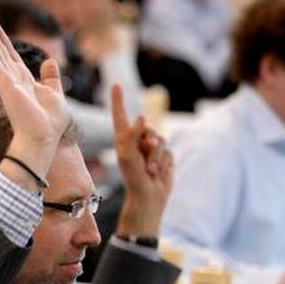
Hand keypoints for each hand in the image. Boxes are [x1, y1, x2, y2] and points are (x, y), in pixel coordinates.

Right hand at [0, 8, 69, 184]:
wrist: (44, 139)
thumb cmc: (49, 123)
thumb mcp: (55, 94)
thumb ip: (51, 77)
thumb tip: (50, 60)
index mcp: (23, 80)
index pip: (9, 54)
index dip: (1, 37)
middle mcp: (11, 78)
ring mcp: (5, 80)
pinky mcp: (5, 84)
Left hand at [111, 85, 171, 237]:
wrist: (148, 198)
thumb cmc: (133, 178)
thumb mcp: (127, 155)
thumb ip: (132, 135)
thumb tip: (142, 117)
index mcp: (123, 140)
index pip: (121, 116)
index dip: (118, 101)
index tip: (116, 85)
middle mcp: (137, 141)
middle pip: (147, 128)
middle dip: (148, 142)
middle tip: (145, 160)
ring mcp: (151, 149)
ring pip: (160, 139)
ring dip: (156, 156)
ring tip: (150, 170)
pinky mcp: (164, 156)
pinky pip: (168, 151)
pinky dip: (164, 162)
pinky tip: (158, 173)